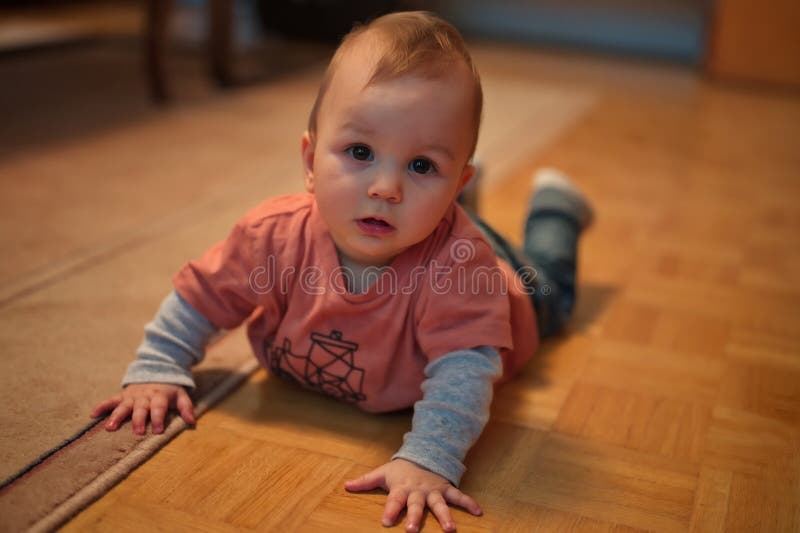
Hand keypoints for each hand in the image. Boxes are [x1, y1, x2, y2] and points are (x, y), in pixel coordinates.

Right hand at [90, 383, 194, 434]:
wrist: (157, 371)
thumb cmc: (170, 391)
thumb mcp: (181, 395)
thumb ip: (186, 408)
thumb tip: (192, 422)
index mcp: (160, 396)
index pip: (159, 407)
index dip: (159, 418)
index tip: (158, 431)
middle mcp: (144, 396)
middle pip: (141, 408)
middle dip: (139, 419)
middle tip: (138, 432)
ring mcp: (132, 396)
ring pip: (123, 405)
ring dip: (117, 416)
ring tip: (110, 428)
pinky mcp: (123, 395)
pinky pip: (111, 400)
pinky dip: (102, 406)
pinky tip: (93, 414)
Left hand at [344, 458, 481, 532]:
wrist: (423, 452)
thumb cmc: (400, 469)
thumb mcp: (382, 473)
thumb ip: (365, 481)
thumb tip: (345, 486)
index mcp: (402, 488)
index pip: (394, 500)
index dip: (390, 510)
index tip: (386, 521)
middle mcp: (418, 491)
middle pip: (416, 505)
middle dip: (414, 517)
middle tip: (411, 531)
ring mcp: (433, 490)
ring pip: (439, 504)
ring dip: (444, 516)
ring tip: (450, 530)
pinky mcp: (446, 488)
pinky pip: (458, 495)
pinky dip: (469, 503)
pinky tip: (479, 512)